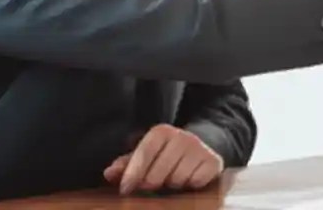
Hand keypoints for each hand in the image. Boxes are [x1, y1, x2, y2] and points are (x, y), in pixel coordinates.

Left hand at [103, 124, 223, 194]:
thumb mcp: (146, 155)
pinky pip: (196, 183)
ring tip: (173, 179)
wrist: (203, 146)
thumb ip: (127, 164)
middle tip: (154, 184)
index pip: (143, 154)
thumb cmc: (167, 154)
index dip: (132, 174)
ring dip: (173, 185)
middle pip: (157, 173)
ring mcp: (199, 149)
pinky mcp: (213, 162)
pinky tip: (189, 180)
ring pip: (177, 180)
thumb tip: (108, 173)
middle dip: (153, 183)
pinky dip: (191, 186)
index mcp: (162, 132)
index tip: (125, 189)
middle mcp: (182, 137)